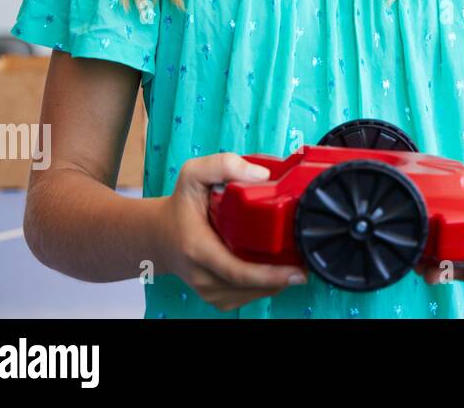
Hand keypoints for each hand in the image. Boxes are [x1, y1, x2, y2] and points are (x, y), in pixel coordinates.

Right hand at [159, 153, 306, 311]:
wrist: (158, 235)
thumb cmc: (180, 205)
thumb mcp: (193, 174)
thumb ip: (223, 165)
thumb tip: (261, 176)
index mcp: (198, 249)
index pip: (238, 272)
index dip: (270, 275)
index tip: (297, 271)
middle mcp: (202, 276)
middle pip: (251, 287)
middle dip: (282, 277)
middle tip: (305, 260)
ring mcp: (208, 290)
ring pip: (252, 295)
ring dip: (276, 283)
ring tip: (294, 262)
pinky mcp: (215, 297)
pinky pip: (246, 298)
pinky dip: (265, 287)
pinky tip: (275, 270)